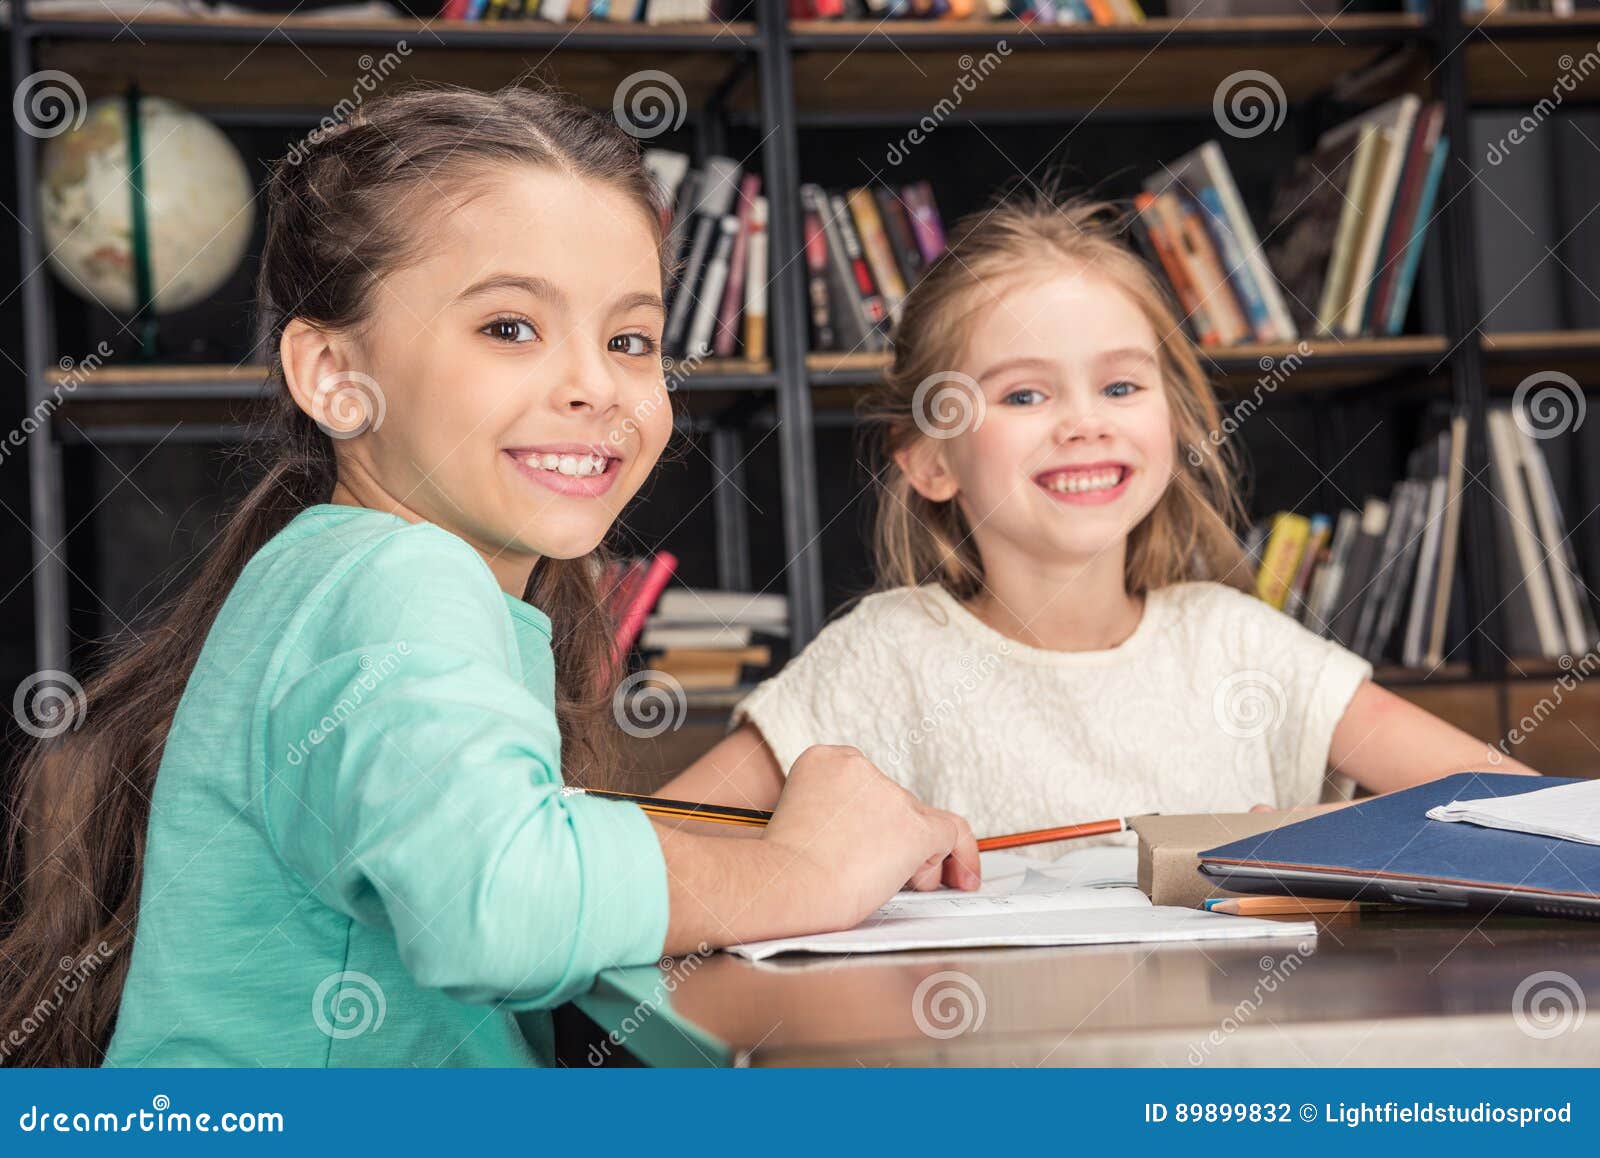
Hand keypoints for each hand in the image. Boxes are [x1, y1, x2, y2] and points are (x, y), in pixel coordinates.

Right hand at [761, 744, 980, 930]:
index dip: (879, 817)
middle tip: (875, 874)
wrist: (786, 885)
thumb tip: (876, 838)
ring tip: (884, 882)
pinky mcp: (914, 825)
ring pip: (921, 822)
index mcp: (824, 760)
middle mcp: (859, 767)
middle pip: (898, 804)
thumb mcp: (802, 823)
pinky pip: (954, 834)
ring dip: (914, 857)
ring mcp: (890, 794)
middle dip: (895, 842)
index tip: (879, 842)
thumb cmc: (784, 871)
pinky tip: (962, 879)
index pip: (869, 785)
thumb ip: (839, 817)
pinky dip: (963, 857)